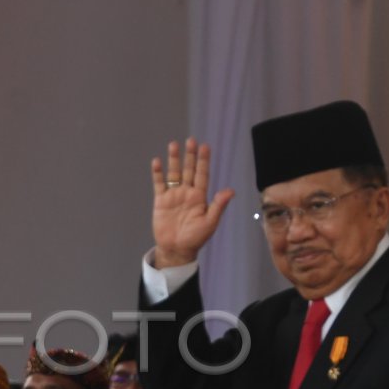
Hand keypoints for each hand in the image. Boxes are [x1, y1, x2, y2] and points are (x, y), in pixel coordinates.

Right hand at [150, 138, 234, 267]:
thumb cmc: (195, 238)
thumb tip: (230, 191)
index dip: (203, 161)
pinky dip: (158, 173)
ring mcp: (173, 195)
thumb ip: (218, 206)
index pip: (202, 174)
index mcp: (200, 197)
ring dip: (174, 160)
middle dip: (190, 155)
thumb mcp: (210, 222)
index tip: (205, 146)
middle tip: (191, 140)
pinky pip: (159, 184)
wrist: (176, 249)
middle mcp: (187, 193)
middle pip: (189, 170)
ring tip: (174, 145)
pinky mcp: (161, 201)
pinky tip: (157, 162)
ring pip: (174, 173)